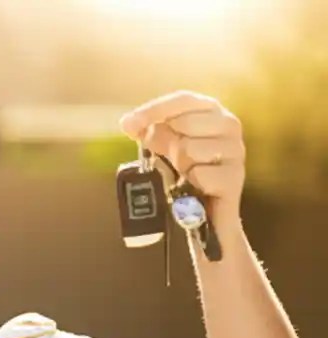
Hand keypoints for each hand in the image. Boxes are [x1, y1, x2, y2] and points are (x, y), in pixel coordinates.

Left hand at [120, 91, 245, 228]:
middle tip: (175, 159)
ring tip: (189, 174)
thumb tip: (128, 123)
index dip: (154, 109)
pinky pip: (200, 174)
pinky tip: (198, 187)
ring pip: (190, 148)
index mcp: (212, 112)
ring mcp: (236, 151)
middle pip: (185, 122)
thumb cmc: (187, 171)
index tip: (128, 124)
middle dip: (170, 143)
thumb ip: (149, 129)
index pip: (183, 99)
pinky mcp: (235, 177)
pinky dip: (192, 183)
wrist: (205, 212)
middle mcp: (229, 126)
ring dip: (183, 165)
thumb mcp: (166, 145)